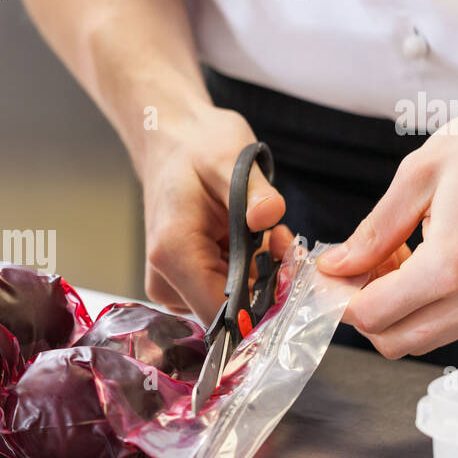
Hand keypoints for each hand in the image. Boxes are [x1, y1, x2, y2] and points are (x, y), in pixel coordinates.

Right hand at [138, 106, 290, 320]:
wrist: (171, 142)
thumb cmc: (196, 147)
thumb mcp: (231, 158)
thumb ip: (253, 191)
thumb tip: (269, 214)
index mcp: (174, 253)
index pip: (222, 315)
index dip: (264, 308)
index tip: (291, 276)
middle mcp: (166, 279)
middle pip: (232, 313)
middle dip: (267, 284)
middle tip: (281, 240)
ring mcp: (172, 285)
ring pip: (233, 305)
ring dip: (260, 276)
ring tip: (267, 234)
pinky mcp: (181, 283)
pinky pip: (225, 293)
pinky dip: (247, 272)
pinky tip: (251, 241)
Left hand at [319, 87, 457, 357]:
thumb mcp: (420, 175)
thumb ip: (374, 230)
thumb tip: (338, 264)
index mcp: (451, 265)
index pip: (373, 316)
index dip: (340, 299)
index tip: (330, 276)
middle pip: (395, 342)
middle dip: (364, 312)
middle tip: (358, 268)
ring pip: (425, 338)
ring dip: (396, 311)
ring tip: (395, 258)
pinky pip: (455, 324)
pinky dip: (427, 306)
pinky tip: (424, 261)